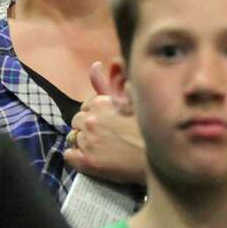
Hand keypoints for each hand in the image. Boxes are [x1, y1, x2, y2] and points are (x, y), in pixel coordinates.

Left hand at [63, 62, 146, 184]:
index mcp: (101, 104)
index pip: (85, 107)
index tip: (105, 123)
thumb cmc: (148, 130)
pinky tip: (88, 158)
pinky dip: (75, 157)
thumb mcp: (131, 101)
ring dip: (82, 142)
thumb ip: (109, 83)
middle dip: (86, 127)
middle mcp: (91, 121)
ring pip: (73, 138)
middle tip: (102, 136)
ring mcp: (88, 142)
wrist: (157, 160)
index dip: (95, 115)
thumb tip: (95, 65)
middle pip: (77, 121)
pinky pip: (68, 156)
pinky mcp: (88, 162)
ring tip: (99, 148)